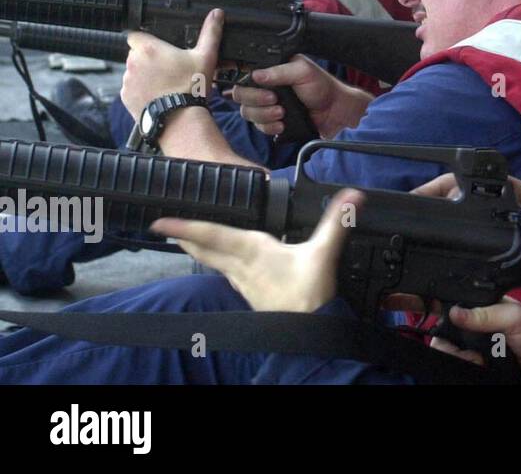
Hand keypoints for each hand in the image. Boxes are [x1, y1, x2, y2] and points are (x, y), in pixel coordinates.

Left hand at [121, 9, 223, 118]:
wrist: (180, 119)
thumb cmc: (191, 87)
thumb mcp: (206, 57)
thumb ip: (210, 33)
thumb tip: (216, 14)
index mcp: (149, 48)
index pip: (136, 34)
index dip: (147, 39)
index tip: (159, 47)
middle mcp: (133, 62)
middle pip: (136, 54)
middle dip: (148, 58)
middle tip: (168, 67)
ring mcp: (127, 80)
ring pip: (134, 71)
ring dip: (144, 74)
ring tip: (164, 83)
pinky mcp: (125, 97)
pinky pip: (131, 89)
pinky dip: (141, 90)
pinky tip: (158, 95)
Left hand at [152, 189, 362, 312]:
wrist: (306, 333)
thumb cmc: (309, 296)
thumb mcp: (324, 253)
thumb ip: (336, 222)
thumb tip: (352, 196)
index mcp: (253, 251)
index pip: (213, 234)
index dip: (186, 226)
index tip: (160, 221)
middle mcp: (242, 266)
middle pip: (206, 249)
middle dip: (185, 236)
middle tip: (164, 228)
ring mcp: (244, 282)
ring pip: (214, 262)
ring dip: (198, 250)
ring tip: (187, 241)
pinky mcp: (252, 294)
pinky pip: (228, 274)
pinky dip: (219, 263)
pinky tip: (225, 266)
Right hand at [228, 55, 370, 138]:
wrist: (335, 110)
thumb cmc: (322, 86)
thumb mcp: (303, 71)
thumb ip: (279, 72)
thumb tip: (256, 74)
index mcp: (269, 71)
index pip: (244, 77)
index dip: (249, 86)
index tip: (268, 91)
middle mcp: (264, 88)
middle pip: (241, 97)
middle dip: (256, 101)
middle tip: (275, 100)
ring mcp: (266, 106)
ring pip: (247, 113)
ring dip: (263, 115)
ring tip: (282, 113)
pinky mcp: (271, 121)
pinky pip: (259, 127)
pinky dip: (268, 127)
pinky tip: (282, 124)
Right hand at [428, 298, 520, 377]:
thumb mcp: (513, 316)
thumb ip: (486, 313)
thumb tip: (456, 312)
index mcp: (478, 308)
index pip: (450, 311)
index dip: (445, 321)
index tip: (452, 329)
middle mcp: (470, 327)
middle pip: (443, 335)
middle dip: (451, 344)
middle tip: (471, 350)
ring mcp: (471, 346)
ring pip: (449, 352)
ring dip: (460, 356)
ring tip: (479, 358)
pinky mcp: (475, 362)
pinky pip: (460, 365)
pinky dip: (467, 365)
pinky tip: (480, 364)